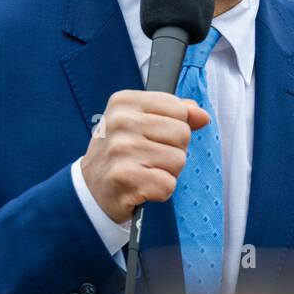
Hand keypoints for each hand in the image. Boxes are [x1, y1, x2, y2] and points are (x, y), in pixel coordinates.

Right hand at [80, 89, 211, 222]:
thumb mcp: (142, 122)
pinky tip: (142, 188)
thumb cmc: (121, 152)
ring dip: (167, 172)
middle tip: (148, 158)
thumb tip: (202, 116)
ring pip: (178, 160)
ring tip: (144, 172)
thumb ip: (176, 113)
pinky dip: (161, 191)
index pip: (179, 109)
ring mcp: (121, 149)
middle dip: (173, 151)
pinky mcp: (124, 177)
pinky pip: (168, 184)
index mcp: (124, 101)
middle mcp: (120, 122)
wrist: (90, 189)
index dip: (175, 127)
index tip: (153, 136)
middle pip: (182, 134)